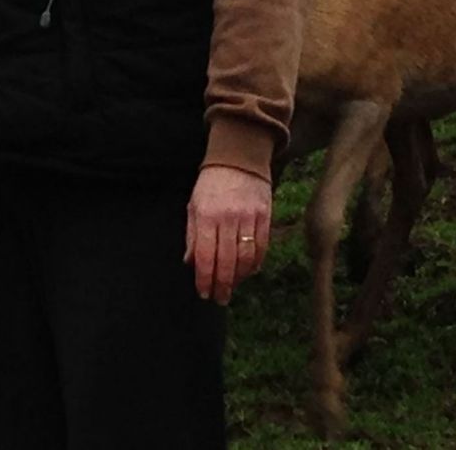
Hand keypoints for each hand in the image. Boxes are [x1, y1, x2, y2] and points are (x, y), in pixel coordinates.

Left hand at [184, 164, 271, 304]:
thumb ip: (192, 235)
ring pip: (246, 257)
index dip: (205, 279)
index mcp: (206, 216)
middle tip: (220, 298)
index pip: (206, 257)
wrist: (239, 158)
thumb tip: (191, 263)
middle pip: (227, 262)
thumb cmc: (211, 184)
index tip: (204, 293)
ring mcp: (249, 217)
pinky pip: (262, 246)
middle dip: (222, 285)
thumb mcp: (193, 205)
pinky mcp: (265, 215)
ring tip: (233, 287)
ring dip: (239, 278)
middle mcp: (228, 218)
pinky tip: (249, 272)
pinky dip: (256, 263)